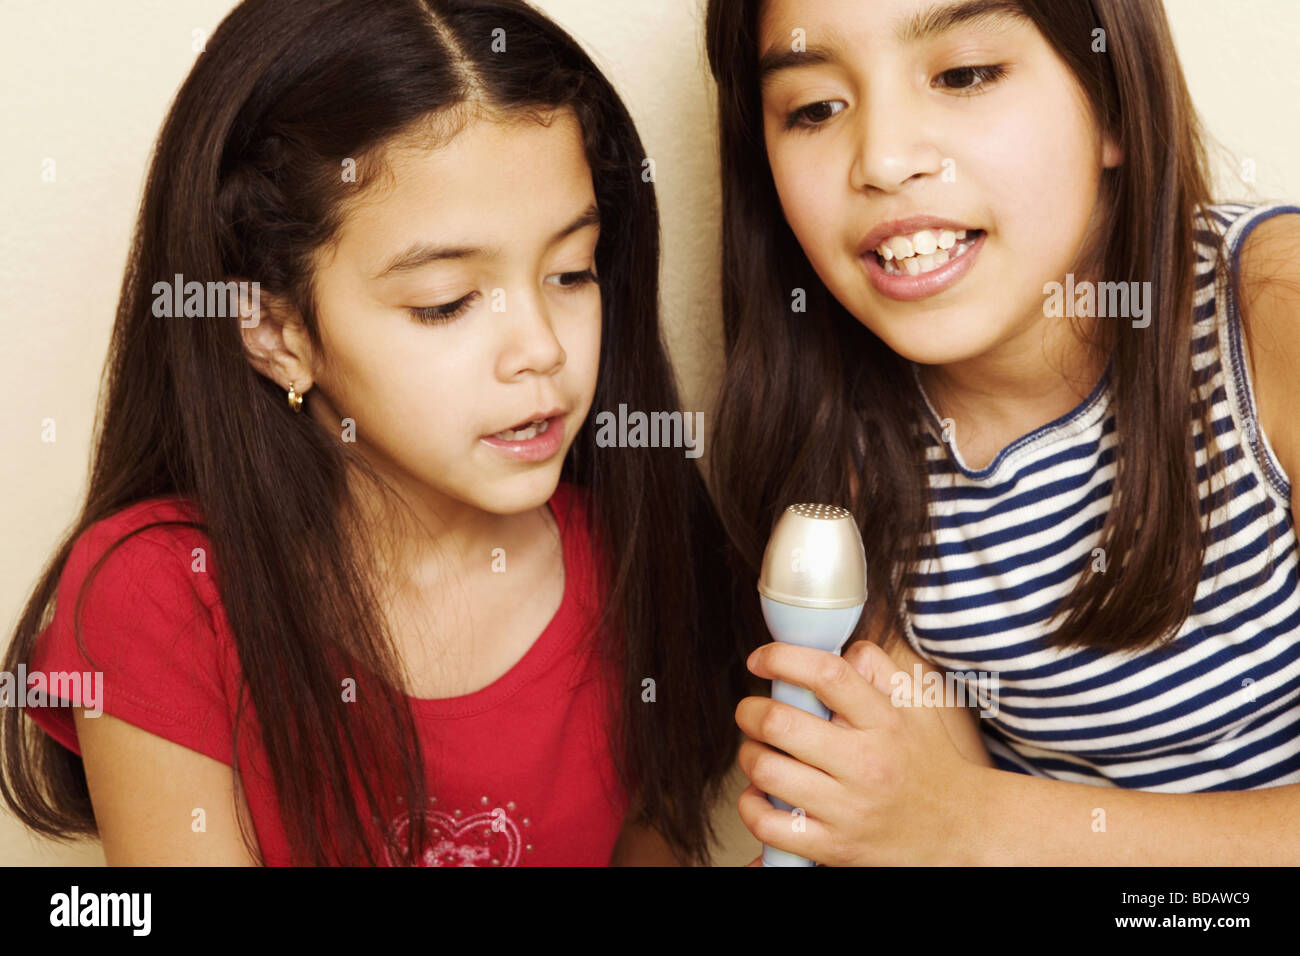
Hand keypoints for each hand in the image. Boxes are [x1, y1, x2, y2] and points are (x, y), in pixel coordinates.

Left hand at [735, 640, 981, 864]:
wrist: (960, 829)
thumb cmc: (929, 761)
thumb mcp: (917, 704)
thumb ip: (877, 667)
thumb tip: (832, 649)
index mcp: (884, 721)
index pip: (826, 674)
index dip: (781, 658)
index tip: (760, 660)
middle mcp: (865, 764)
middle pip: (780, 723)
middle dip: (750, 711)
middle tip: (752, 712)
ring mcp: (848, 809)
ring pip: (766, 771)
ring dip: (749, 755)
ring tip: (760, 750)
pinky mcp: (834, 847)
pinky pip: (770, 826)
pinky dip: (751, 806)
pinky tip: (762, 793)